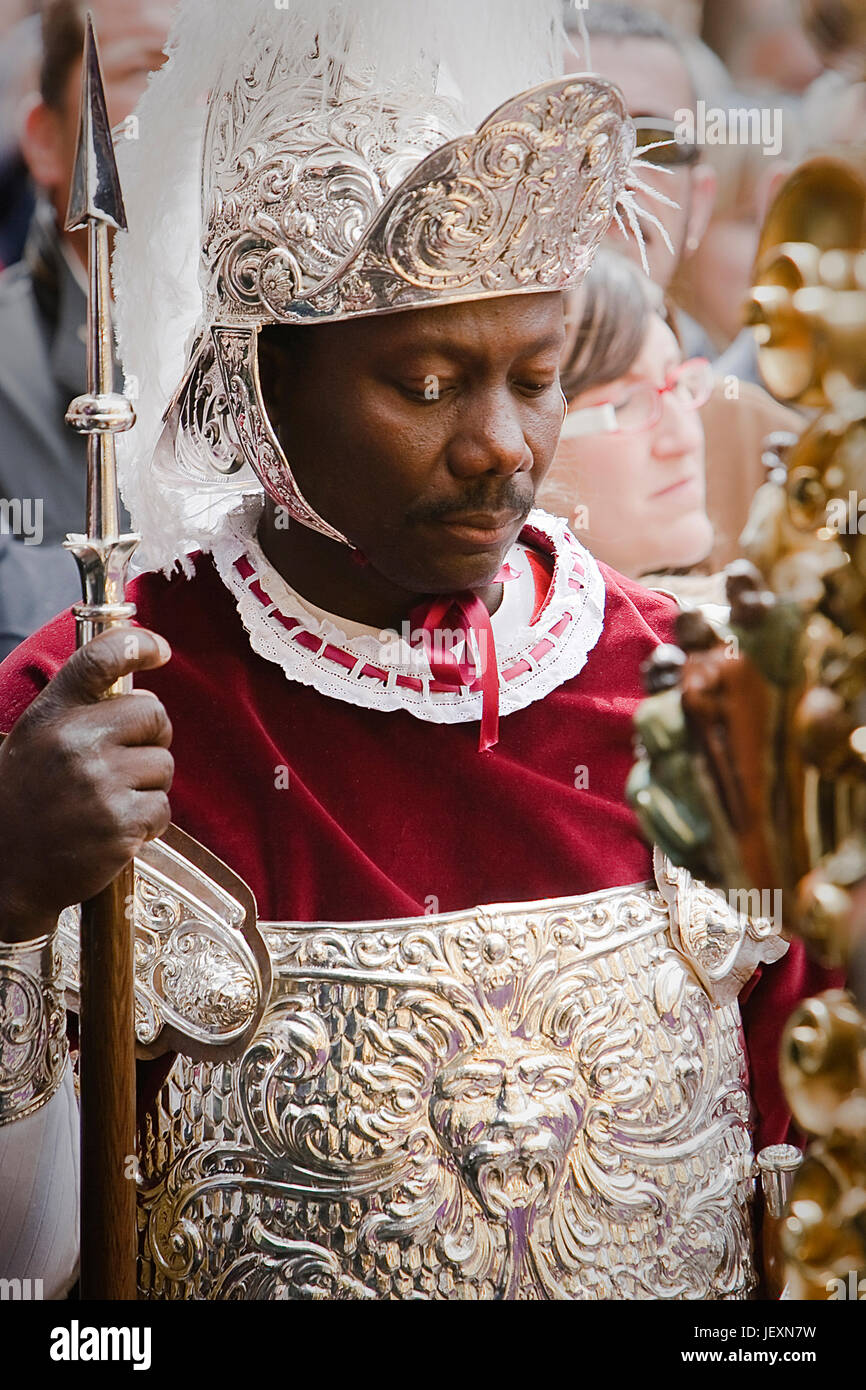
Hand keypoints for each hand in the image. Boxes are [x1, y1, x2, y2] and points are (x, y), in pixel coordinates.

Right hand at [0, 628, 172, 942]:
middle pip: (155, 715)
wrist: (6, 871)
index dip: (139, 645)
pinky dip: (147, 823)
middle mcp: (74, 742)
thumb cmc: (27, 801)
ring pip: (164, 766)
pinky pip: (162, 808)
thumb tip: (149, 699)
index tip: (161, 650)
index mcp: (51, 715)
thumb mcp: (37, 741)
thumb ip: (81, 713)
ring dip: (147, 786)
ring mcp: (99, 783)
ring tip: (109, 803)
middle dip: (151, 738)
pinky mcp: (119, 824)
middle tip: (126, 763)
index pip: (100, 659)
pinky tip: (114, 831)